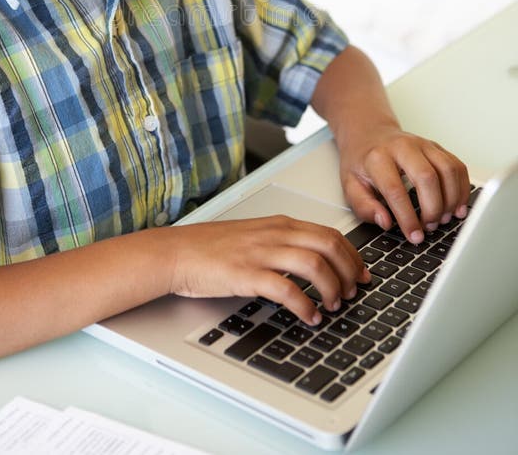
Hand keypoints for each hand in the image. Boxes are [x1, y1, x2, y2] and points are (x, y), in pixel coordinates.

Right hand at [167, 216, 370, 324]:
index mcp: (280, 224)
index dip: (353, 256)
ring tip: (333, 306)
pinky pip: (287, 289)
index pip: (330, 233)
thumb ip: (283, 243)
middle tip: (353, 292)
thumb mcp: (255, 236)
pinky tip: (308, 317)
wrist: (178, 252)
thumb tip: (315, 263)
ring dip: (332, 288)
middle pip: (329, 245)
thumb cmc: (212, 248)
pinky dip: (305, 305)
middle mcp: (275, 234)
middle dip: (349, 271)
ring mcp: (262, 252)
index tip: (363, 274)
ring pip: (315, 264)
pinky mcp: (248, 274)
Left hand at [339, 125, 470, 242]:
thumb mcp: (350, 185)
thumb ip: (364, 206)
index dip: (407, 217)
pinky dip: (462, 189)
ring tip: (444, 219)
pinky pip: (457, 166)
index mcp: (378, 157)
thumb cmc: (361, 162)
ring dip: (451, 199)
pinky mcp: (437, 147)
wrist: (369, 134)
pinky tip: (457, 206)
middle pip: (427, 177)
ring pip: (448, 170)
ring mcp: (423, 144)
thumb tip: (385, 222)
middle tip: (430, 227)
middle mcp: (403, 147)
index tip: (414, 236)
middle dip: (433, 208)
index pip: (395, 190)